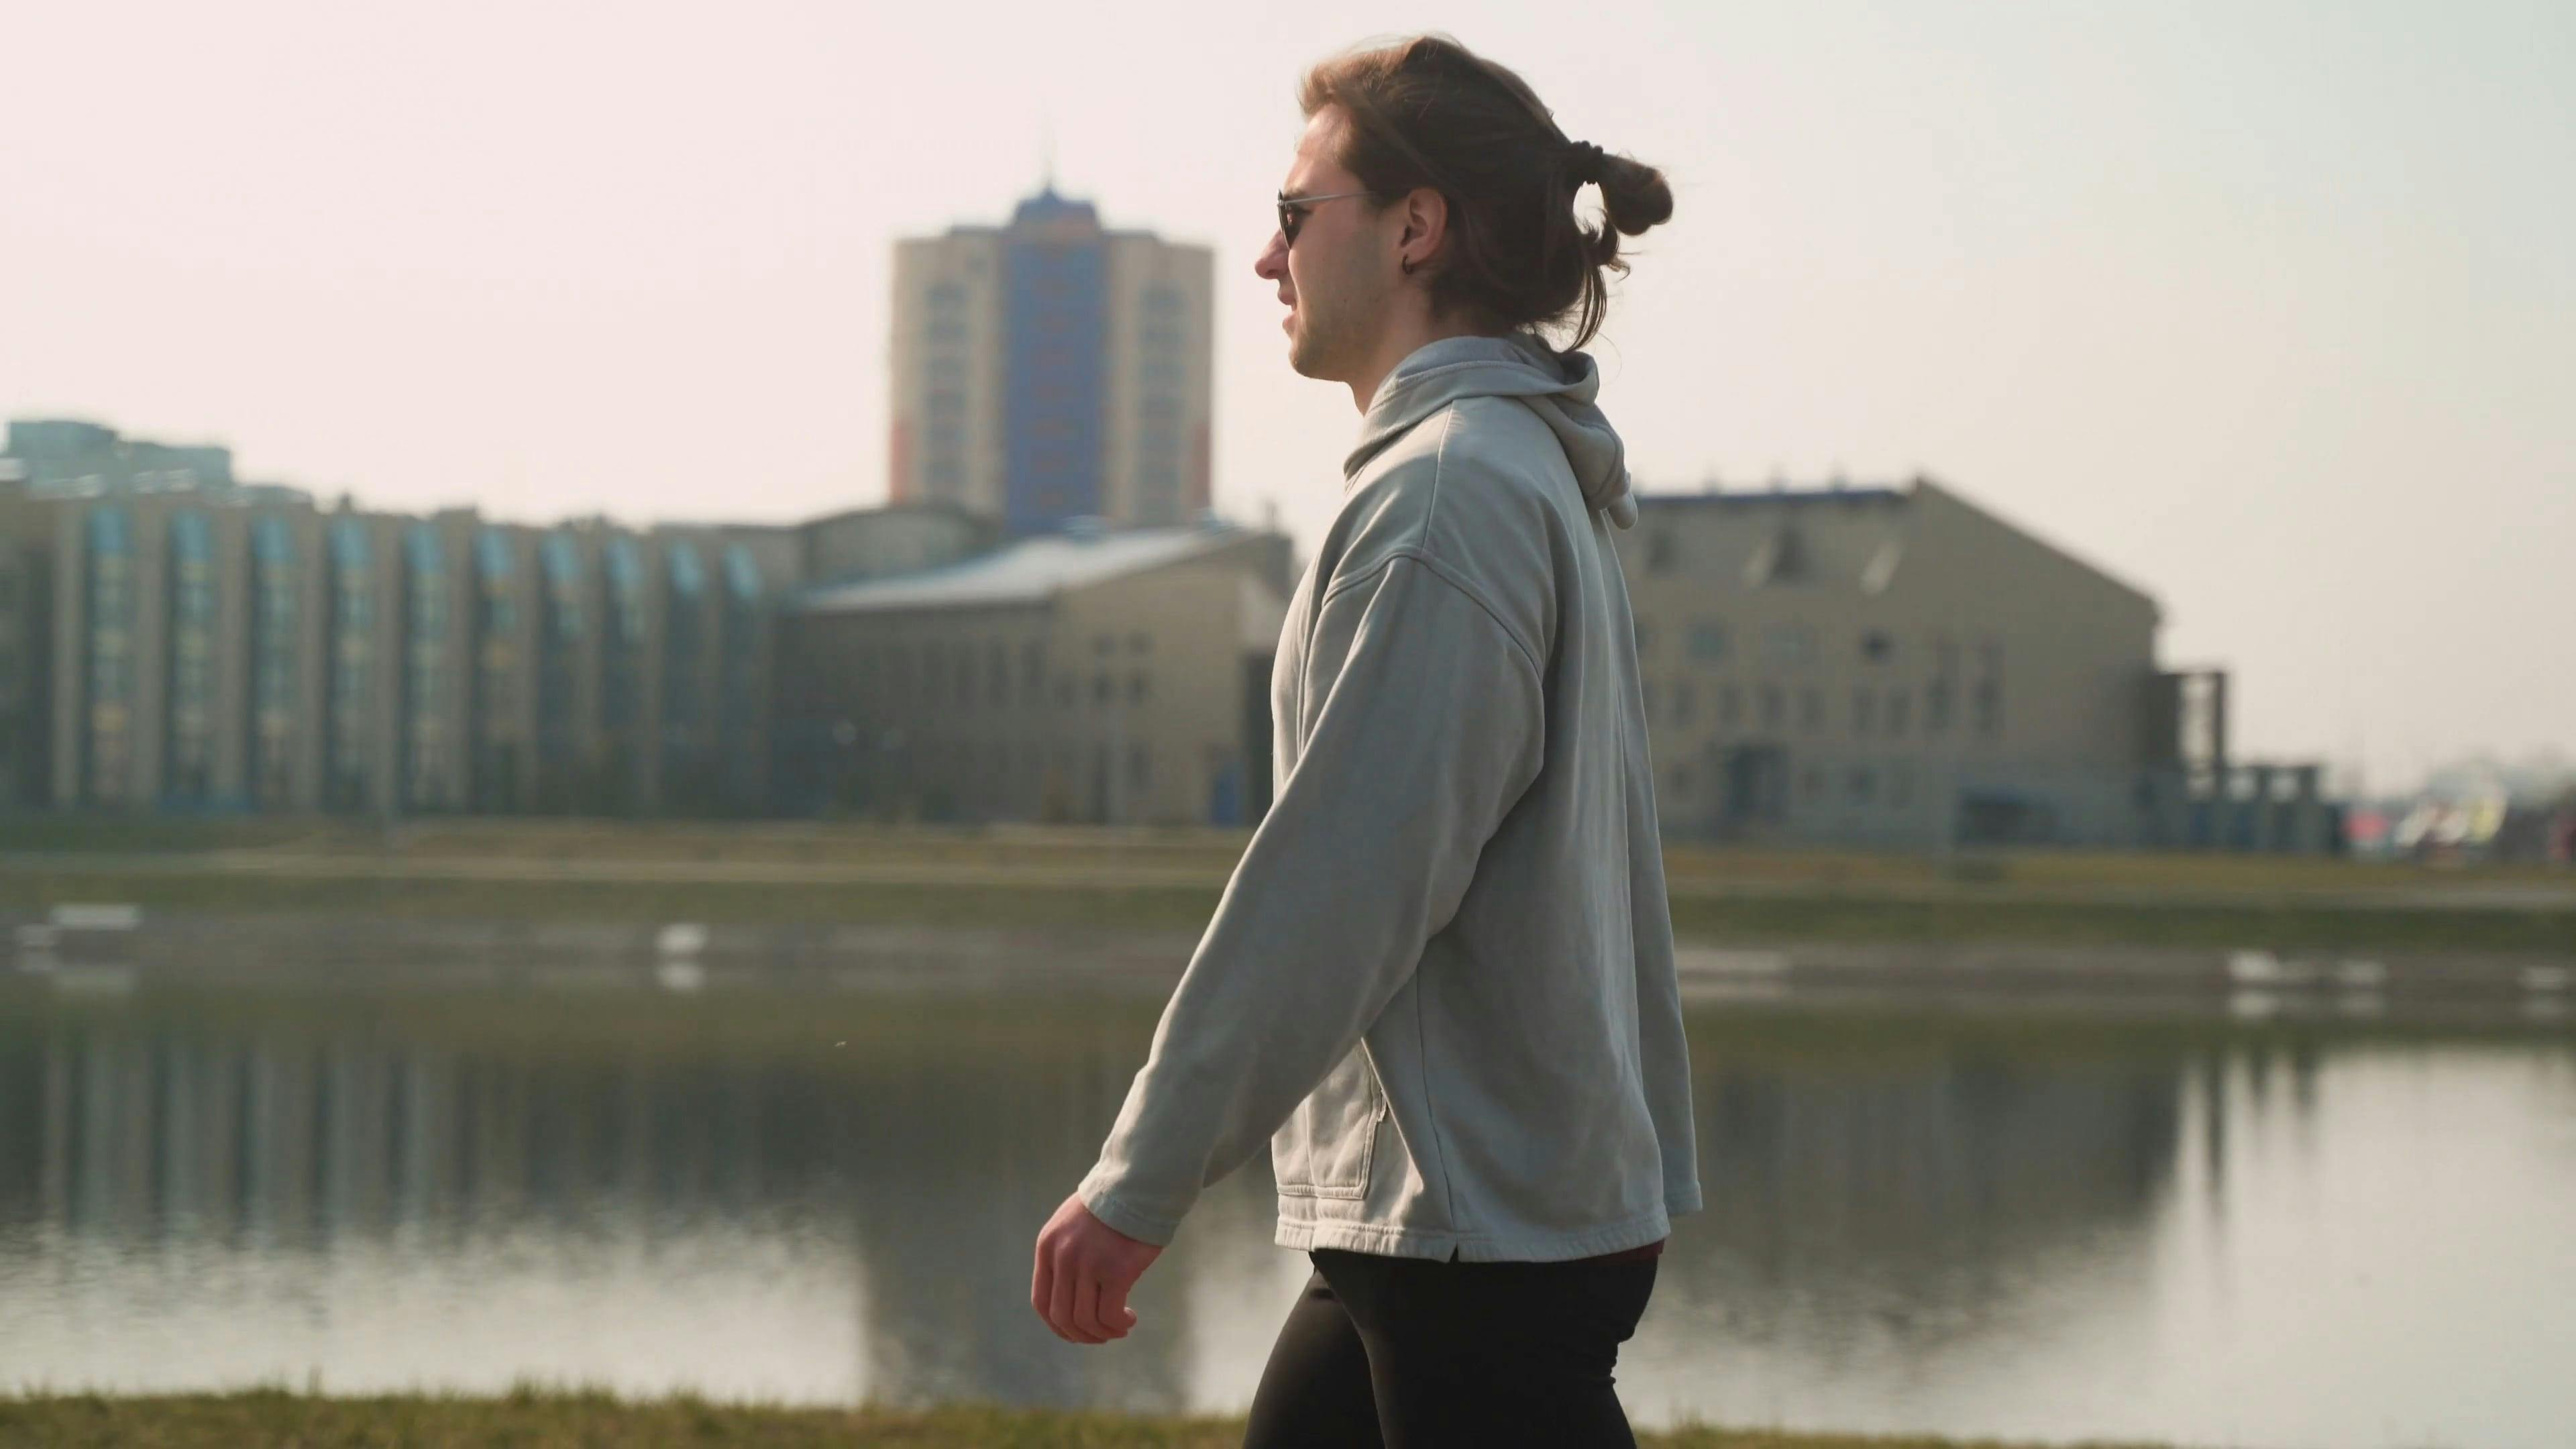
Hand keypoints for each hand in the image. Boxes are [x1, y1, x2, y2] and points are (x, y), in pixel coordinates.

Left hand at [1030, 1192, 1163, 1344]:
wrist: (1137, 1185)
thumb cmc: (1111, 1207)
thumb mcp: (1071, 1227)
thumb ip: (1064, 1256)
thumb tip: (1069, 1296)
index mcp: (1047, 1247)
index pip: (1041, 1302)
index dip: (1057, 1326)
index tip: (1075, 1333)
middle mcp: (1063, 1257)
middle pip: (1062, 1316)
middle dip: (1082, 1335)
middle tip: (1102, 1336)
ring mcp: (1088, 1264)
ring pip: (1086, 1320)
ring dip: (1103, 1332)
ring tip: (1120, 1327)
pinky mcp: (1117, 1270)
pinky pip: (1110, 1314)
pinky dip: (1119, 1324)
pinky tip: (1130, 1319)